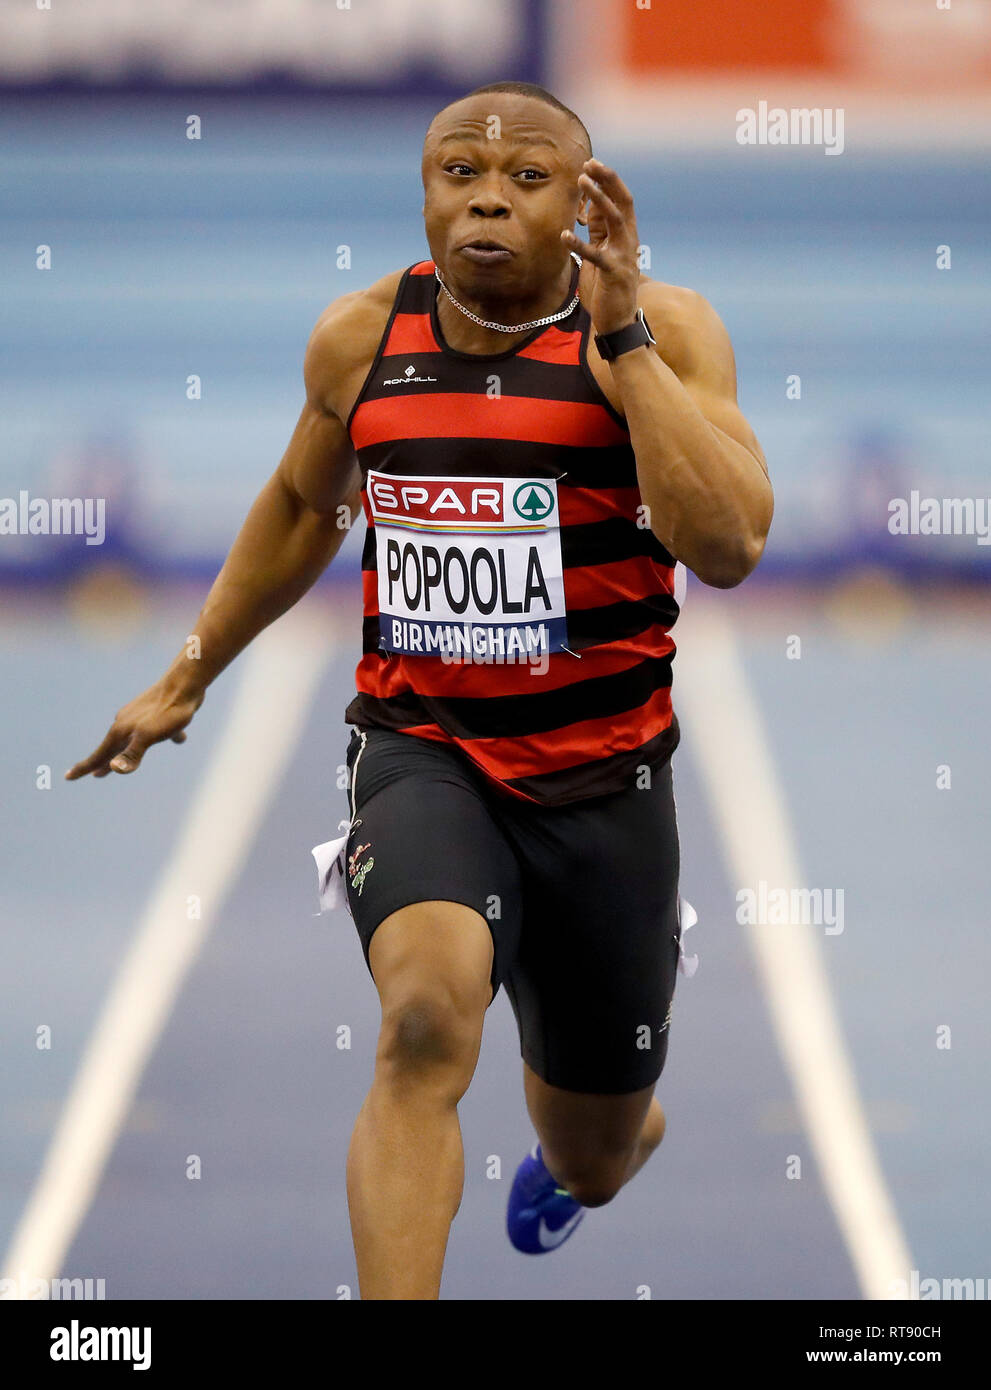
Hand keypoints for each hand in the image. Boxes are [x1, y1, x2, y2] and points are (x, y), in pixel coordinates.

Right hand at [65, 677, 204, 779]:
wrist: (186, 682)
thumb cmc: (169, 712)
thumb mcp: (150, 736)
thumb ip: (132, 753)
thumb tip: (113, 768)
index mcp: (121, 731)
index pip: (99, 755)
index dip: (84, 768)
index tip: (67, 778)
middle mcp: (126, 723)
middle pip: (111, 748)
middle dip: (102, 762)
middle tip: (92, 774)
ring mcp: (140, 717)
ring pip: (131, 739)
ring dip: (125, 752)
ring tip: (119, 762)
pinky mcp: (156, 712)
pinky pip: (155, 729)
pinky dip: (161, 737)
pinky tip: (179, 738)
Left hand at [562, 157, 640, 336]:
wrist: (617, 321)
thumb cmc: (607, 287)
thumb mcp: (601, 253)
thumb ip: (598, 232)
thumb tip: (589, 207)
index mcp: (625, 235)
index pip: (620, 200)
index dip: (607, 181)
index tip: (590, 164)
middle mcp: (628, 241)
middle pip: (622, 201)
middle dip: (607, 180)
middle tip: (590, 163)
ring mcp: (623, 256)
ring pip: (615, 219)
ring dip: (598, 199)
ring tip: (582, 182)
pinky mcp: (613, 273)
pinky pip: (596, 255)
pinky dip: (579, 244)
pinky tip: (564, 236)